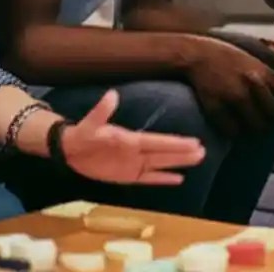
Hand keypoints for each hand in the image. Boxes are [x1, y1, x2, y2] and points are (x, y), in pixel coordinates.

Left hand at [60, 90, 206, 183]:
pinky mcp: (127, 176)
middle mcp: (136, 151)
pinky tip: (179, 179)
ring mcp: (133, 164)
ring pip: (161, 164)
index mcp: (130, 139)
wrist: (69, 150)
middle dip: (183, 152)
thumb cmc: (81, 135)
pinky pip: (148, 178)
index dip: (175, 143)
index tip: (193, 141)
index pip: (157, 142)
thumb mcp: (89, 124)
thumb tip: (112, 94)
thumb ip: (102, 112)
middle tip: (204, 151)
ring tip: (198, 159)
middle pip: (164, 153)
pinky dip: (163, 179)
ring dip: (178, 163)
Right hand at [187, 37, 273, 136]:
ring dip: (250, 130)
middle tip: (260, 121)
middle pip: (265, 121)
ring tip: (247, 124)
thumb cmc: (229, 58)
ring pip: (249, 129)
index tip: (271, 114)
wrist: (196, 56)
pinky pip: (230, 131)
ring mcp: (229, 100)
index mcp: (259, 76)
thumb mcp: (256, 63)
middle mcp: (246, 89)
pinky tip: (232, 125)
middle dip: (264, 124)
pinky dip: (233, 132)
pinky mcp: (213, 109)